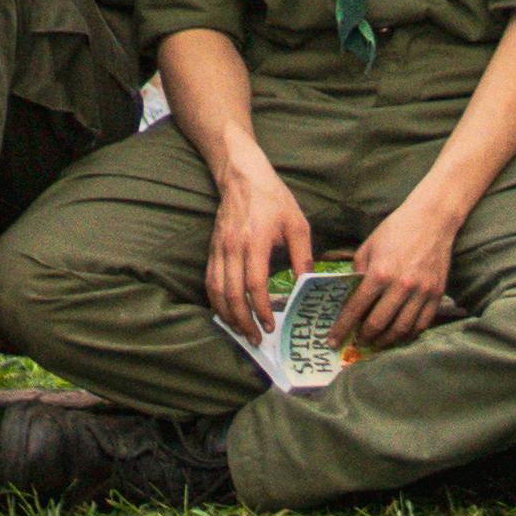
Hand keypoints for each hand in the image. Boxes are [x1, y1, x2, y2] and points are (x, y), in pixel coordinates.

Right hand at [202, 145, 319, 342]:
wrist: (243, 176)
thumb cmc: (274, 199)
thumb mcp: (297, 224)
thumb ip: (302, 257)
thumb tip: (306, 286)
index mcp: (255, 242)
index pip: (255, 285)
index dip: (262, 309)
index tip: (271, 325)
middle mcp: (233, 248)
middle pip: (232, 294)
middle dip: (243, 321)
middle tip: (255, 339)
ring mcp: (219, 249)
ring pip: (217, 291)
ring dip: (227, 315)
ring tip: (241, 331)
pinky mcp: (212, 250)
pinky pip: (210, 282)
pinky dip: (216, 301)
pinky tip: (226, 313)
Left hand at [338, 191, 463, 347]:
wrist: (433, 219)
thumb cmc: (397, 229)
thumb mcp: (368, 247)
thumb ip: (358, 272)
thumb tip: (350, 295)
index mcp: (380, 273)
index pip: (356, 309)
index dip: (342, 328)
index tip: (332, 340)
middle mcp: (401, 286)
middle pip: (378, 324)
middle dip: (363, 337)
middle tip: (356, 342)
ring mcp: (422, 292)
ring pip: (401, 329)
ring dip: (385, 340)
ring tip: (376, 342)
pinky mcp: (437, 294)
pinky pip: (422, 324)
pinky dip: (408, 334)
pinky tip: (399, 335)